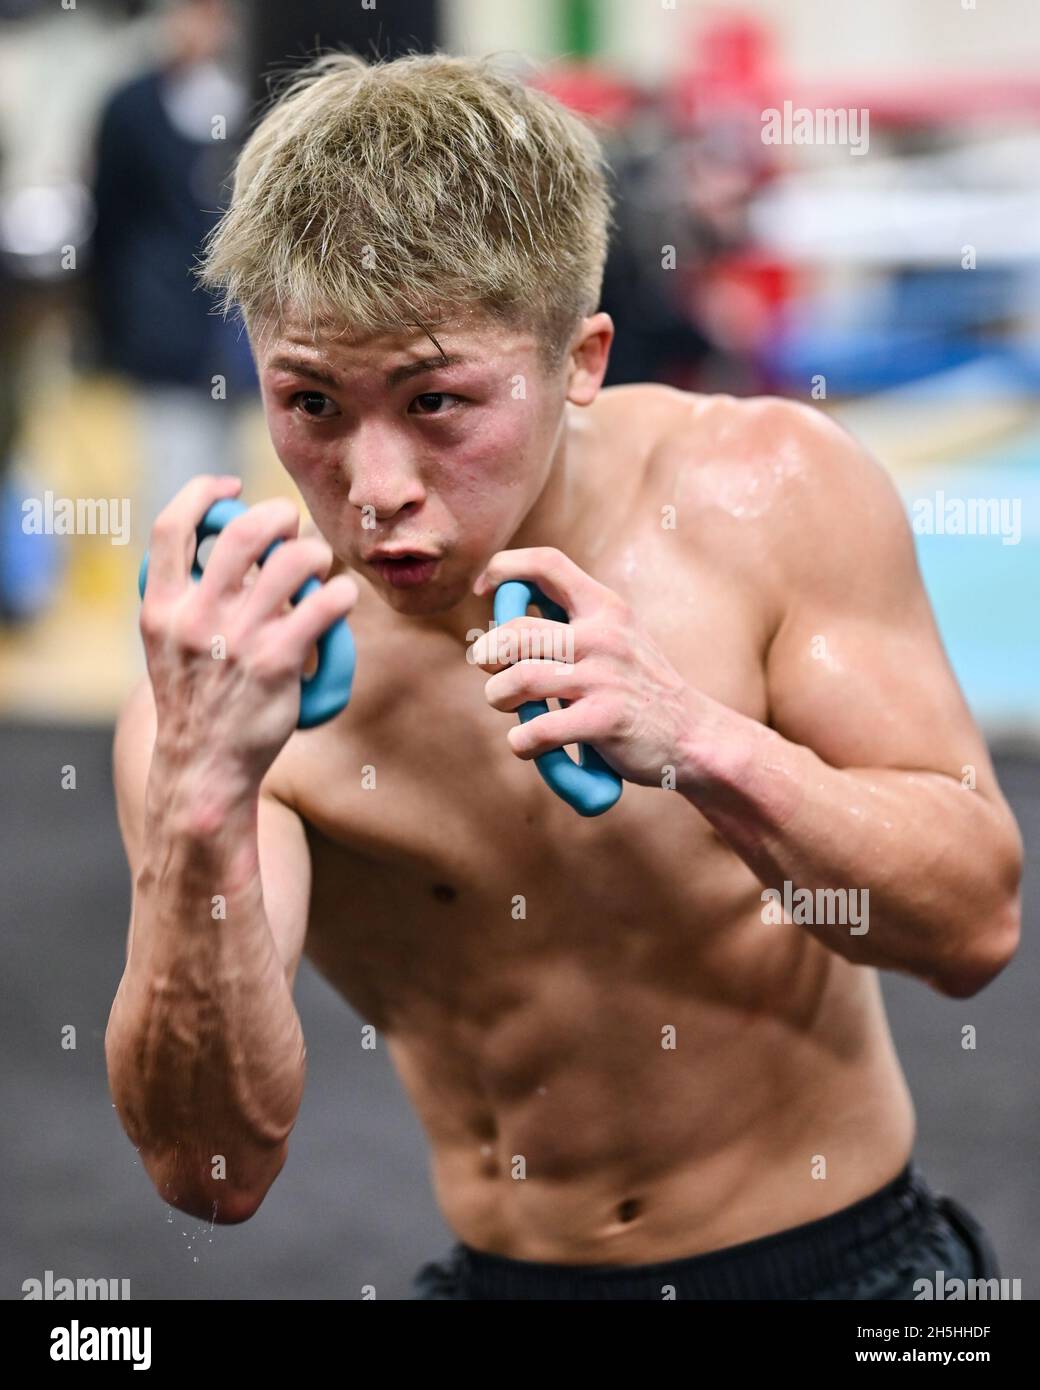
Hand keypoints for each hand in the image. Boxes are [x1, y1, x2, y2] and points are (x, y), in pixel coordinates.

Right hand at [140, 476, 357, 787]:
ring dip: (316, 554)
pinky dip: (340, 593)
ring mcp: (237, 639)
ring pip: (292, 561)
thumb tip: (230, 550)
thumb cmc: (197, 701)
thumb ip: (188, 599)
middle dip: (277, 516)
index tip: (230, 487)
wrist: (205, 768)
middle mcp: (195, 617)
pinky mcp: (277, 663)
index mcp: (161, 607)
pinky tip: (341, 598)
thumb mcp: (168, 646)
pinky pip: (324, 605)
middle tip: (292, 525)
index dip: (202, 493)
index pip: (170, 527)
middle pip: (243, 532)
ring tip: (320, 567)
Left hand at [471, 547, 703, 787]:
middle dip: (488, 655)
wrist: (695, 737)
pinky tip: (530, 745)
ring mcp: (605, 678)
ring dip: (499, 698)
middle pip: (515, 632)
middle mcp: (604, 636)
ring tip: (510, 708)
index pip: (546, 564)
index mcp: (606, 607)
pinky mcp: (605, 721)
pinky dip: (522, 742)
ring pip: (518, 681)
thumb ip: (571, 626)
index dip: (503, 568)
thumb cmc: (641, 690)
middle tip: (491, 670)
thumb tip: (503, 624)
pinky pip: (537, 730)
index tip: (483, 590)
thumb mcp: (617, 639)